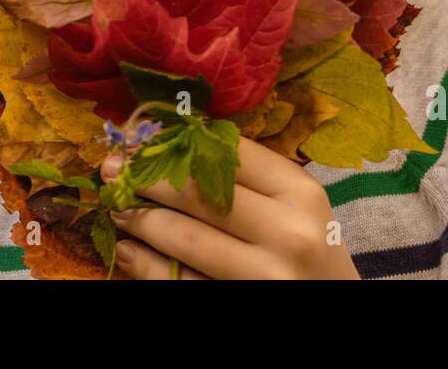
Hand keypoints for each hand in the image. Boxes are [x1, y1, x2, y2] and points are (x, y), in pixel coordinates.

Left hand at [100, 134, 361, 279]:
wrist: (334, 308)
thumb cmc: (311, 251)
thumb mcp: (297, 207)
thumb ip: (251, 179)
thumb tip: (176, 140)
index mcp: (301, 193)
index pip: (230, 154)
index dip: (180, 142)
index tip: (144, 138)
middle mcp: (288, 233)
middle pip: (201, 193)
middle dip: (148, 178)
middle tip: (113, 168)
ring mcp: (265, 276)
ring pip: (185, 240)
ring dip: (142, 220)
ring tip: (118, 209)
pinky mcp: (241, 303)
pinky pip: (181, 282)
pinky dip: (148, 266)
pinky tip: (130, 251)